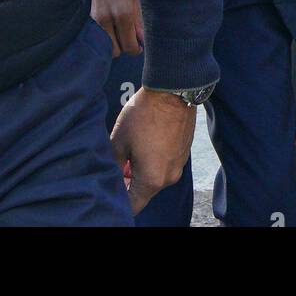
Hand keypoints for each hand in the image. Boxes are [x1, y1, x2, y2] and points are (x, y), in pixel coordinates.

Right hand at [90, 0, 143, 56]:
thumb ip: (139, 21)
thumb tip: (141, 40)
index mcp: (123, 13)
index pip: (129, 47)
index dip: (136, 48)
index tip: (139, 43)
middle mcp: (107, 18)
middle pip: (116, 51)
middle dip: (124, 46)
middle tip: (130, 35)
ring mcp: (96, 17)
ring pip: (105, 45)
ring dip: (114, 41)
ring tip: (120, 28)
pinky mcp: (89, 15)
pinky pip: (99, 34)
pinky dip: (106, 33)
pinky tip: (112, 21)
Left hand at [110, 86, 194, 214]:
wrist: (172, 91)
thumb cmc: (144, 114)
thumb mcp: (120, 139)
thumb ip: (115, 163)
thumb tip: (114, 174)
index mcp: (152, 179)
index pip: (133, 204)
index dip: (119, 198)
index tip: (111, 185)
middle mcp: (168, 177)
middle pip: (145, 191)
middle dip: (130, 181)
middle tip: (118, 162)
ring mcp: (179, 165)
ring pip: (156, 176)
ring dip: (143, 169)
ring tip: (131, 148)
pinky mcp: (183, 152)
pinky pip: (166, 164)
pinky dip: (155, 159)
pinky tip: (146, 141)